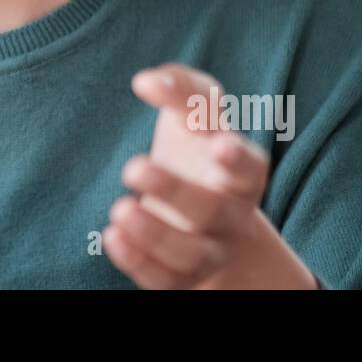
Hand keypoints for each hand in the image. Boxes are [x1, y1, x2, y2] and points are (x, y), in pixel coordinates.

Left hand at [103, 62, 318, 288]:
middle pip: (214, 210)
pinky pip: (164, 280)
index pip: (248, 166)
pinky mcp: (180, 279)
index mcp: (243, 173)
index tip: (218, 144)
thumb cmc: (196, 151)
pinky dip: (138, 261)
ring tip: (119, 209)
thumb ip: (182, 87)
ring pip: (190, 254)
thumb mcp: (197, 114)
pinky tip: (112, 236)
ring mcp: (208, 251)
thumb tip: (147, 81)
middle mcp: (231, 216)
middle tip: (133, 167)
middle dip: (176, 191)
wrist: (202, 219)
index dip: (237, 159)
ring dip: (154, 234)